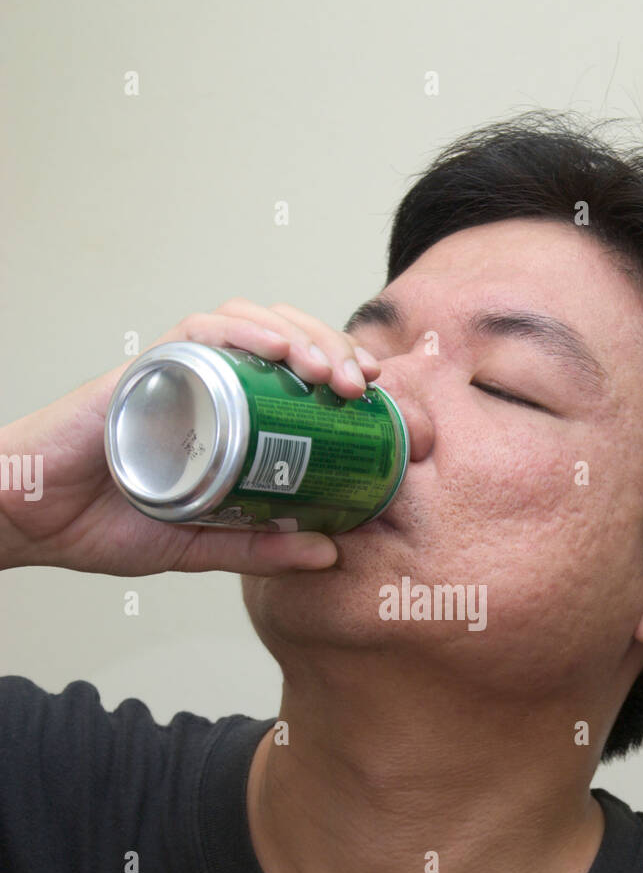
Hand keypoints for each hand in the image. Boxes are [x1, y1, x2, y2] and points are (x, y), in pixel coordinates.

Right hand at [0, 299, 380, 575]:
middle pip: (283, 339)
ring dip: (300, 335)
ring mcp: (176, 370)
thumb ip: (259, 548)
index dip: (341, 374)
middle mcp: (205, 382)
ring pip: (249, 321)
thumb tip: (331, 551)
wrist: (31, 522)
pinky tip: (278, 347)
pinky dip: (243, 330)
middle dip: (334, 350)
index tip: (378, 400)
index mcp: (223, 416)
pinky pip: (199, 330)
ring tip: (332, 370)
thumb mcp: (199, 545)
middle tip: (366, 388)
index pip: (292, 374)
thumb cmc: (103, 524)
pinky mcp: (144, 367)